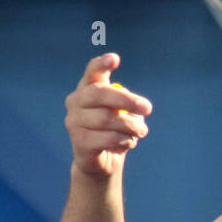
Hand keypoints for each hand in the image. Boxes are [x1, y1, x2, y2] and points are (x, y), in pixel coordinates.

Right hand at [63, 53, 153, 177]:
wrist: (103, 162)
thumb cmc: (114, 132)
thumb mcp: (123, 115)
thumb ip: (127, 106)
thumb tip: (134, 105)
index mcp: (87, 90)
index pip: (91, 73)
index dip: (101, 65)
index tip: (115, 59)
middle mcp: (75, 102)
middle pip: (99, 94)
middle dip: (126, 100)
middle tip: (148, 108)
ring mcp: (74, 122)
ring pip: (106, 118)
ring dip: (130, 126)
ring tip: (141, 132)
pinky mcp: (79, 142)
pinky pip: (107, 138)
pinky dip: (124, 141)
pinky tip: (128, 143)